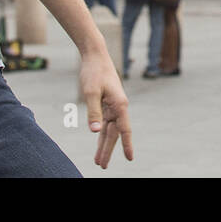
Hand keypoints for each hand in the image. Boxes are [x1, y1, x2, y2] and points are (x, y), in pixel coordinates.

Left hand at [79, 48, 132, 167]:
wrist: (95, 56)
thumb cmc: (94, 72)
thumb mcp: (91, 92)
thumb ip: (94, 112)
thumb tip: (95, 132)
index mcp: (120, 104)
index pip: (124, 129)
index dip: (127, 145)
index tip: (130, 158)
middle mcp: (119, 107)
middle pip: (114, 133)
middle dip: (108, 150)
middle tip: (102, 166)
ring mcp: (113, 106)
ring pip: (109, 130)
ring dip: (104, 145)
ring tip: (98, 161)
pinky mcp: (106, 103)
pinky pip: (105, 123)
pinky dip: (100, 133)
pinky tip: (98, 142)